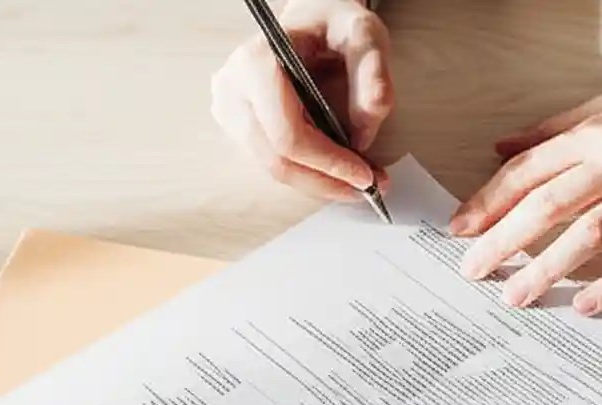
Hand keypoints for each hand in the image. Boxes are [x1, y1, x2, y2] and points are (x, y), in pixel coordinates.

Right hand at [210, 0, 392, 199]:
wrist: (310, 20)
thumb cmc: (332, 24)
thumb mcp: (364, 34)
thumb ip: (372, 76)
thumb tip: (364, 135)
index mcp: (256, 62)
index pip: (288, 135)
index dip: (328, 163)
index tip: (364, 175)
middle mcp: (232, 88)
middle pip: (277, 160)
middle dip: (325, 181)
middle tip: (366, 188)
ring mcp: (229, 109)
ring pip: (273, 169)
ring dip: (318, 182)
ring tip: (355, 182)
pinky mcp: (236, 125)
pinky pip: (273, 161)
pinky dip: (307, 172)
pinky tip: (335, 170)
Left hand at [451, 9, 601, 315]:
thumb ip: (554, 130)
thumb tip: (501, 147)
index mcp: (599, 132)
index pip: (530, 170)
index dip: (489, 200)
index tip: (458, 229)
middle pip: (550, 203)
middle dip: (505, 239)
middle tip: (473, 271)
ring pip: (593, 232)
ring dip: (550, 267)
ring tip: (517, 296)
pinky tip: (588, 305)